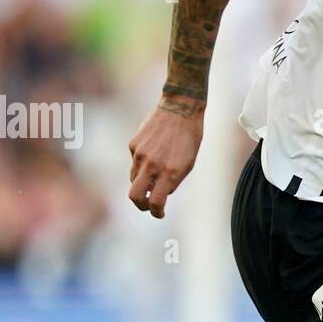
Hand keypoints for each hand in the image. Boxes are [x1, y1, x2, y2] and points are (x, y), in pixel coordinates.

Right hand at [128, 98, 203, 217]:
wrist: (180, 108)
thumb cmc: (189, 137)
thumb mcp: (188, 163)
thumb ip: (173, 181)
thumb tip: (159, 194)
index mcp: (170, 172)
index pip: (155, 202)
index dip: (156, 212)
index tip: (159, 213)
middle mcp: (153, 165)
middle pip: (135, 196)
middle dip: (140, 205)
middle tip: (147, 205)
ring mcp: (140, 154)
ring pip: (134, 178)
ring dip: (143, 182)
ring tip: (156, 172)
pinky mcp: (133, 144)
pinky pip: (135, 161)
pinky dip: (143, 163)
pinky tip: (154, 151)